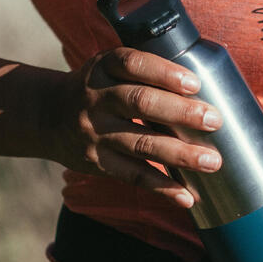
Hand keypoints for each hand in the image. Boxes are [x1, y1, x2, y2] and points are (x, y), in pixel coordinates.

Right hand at [46, 47, 222, 207]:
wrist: (47, 117)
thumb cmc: (99, 89)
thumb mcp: (110, 68)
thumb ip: (146, 71)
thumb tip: (208, 85)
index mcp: (104, 67)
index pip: (133, 64)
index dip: (164, 73)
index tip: (195, 83)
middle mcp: (96, 98)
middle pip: (141, 103)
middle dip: (181, 113)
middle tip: (215, 121)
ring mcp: (95, 132)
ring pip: (141, 144)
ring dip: (180, 155)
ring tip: (212, 162)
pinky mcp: (96, 162)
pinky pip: (132, 176)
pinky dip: (162, 188)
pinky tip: (187, 197)